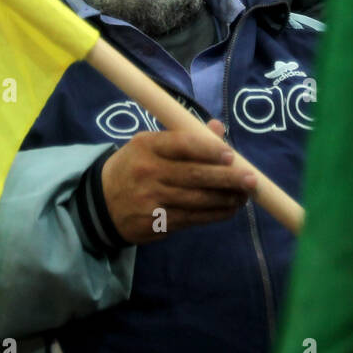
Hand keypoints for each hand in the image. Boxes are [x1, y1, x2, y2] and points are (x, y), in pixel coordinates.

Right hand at [101, 120, 256, 243]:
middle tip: (251, 179)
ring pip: (198, 200)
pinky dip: (214, 214)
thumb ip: (184, 137)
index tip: (232, 155)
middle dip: (228, 178)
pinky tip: (228, 210)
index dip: (210, 150)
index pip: (183, 145)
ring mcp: (152, 201)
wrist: (101, 203)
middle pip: (195, 176)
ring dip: (226, 199)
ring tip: (244, 196)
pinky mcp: (156, 223)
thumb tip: (218, 129)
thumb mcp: (149, 145)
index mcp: (147, 146)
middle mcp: (149, 173)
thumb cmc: (133, 167)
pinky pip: (192, 219)